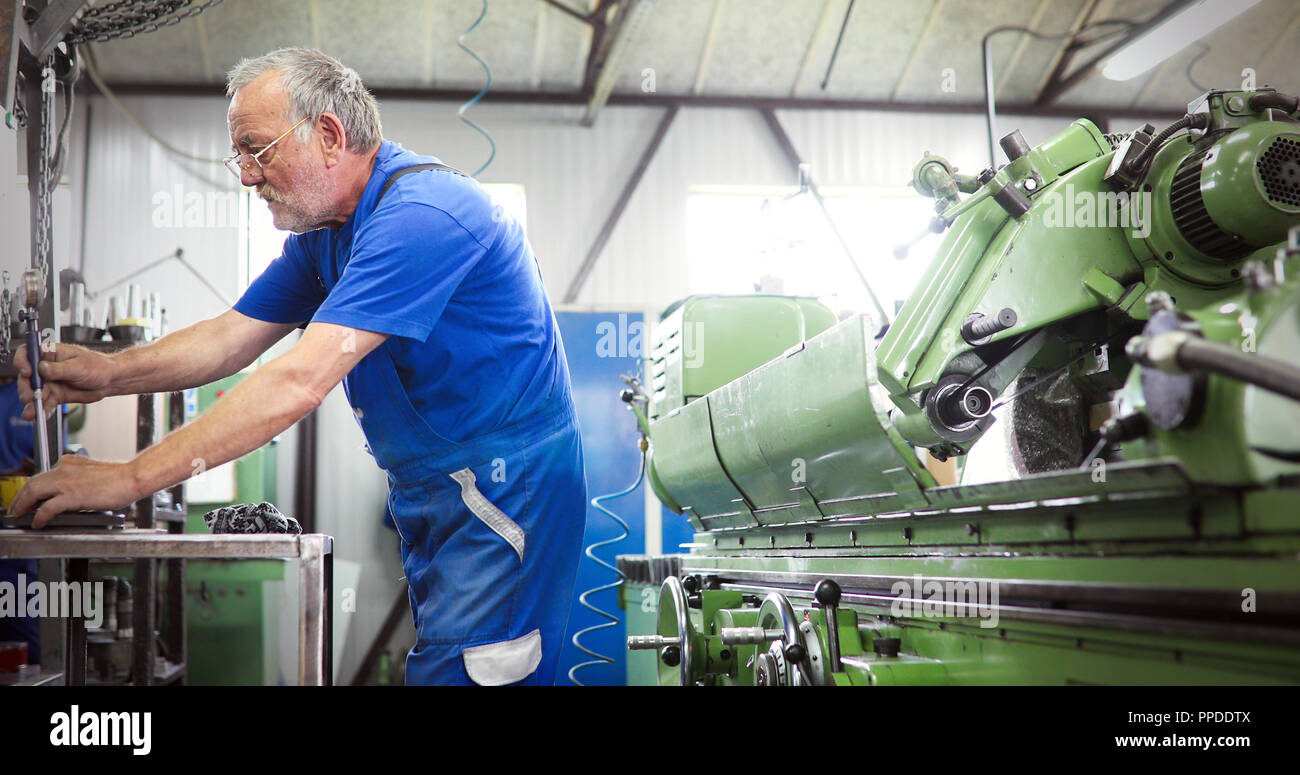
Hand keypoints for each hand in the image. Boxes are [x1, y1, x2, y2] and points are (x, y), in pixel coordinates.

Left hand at [9, 456, 143, 528]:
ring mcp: (67, 481)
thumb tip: (69, 492)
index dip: (31, 488)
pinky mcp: (72, 495)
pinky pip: (47, 507)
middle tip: (15, 509)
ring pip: (33, 491)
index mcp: (70, 461)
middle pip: (32, 482)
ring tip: (19, 515)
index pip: (43, 475)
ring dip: (22, 505)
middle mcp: (64, 468)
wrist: (132, 477)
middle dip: (20, 497)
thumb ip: (77, 478)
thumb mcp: (92, 472)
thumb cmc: (120, 478)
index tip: (27, 497)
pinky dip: (40, 516)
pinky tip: (38, 523)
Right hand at [14, 343, 114, 419]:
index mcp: (50, 354)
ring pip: (34, 393)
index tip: (26, 371)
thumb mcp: (78, 365)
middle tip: (30, 396)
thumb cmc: (98, 366)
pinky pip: (45, 404)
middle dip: (26, 388)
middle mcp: (46, 368)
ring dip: (32, 403)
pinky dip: (42, 410)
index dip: (22, 361)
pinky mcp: (55, 395)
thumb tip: (42, 367)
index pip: (27, 353)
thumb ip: (59, 369)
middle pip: (27, 377)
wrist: (109, 381)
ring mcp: (50, 383)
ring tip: (33, 411)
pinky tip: (41, 415)